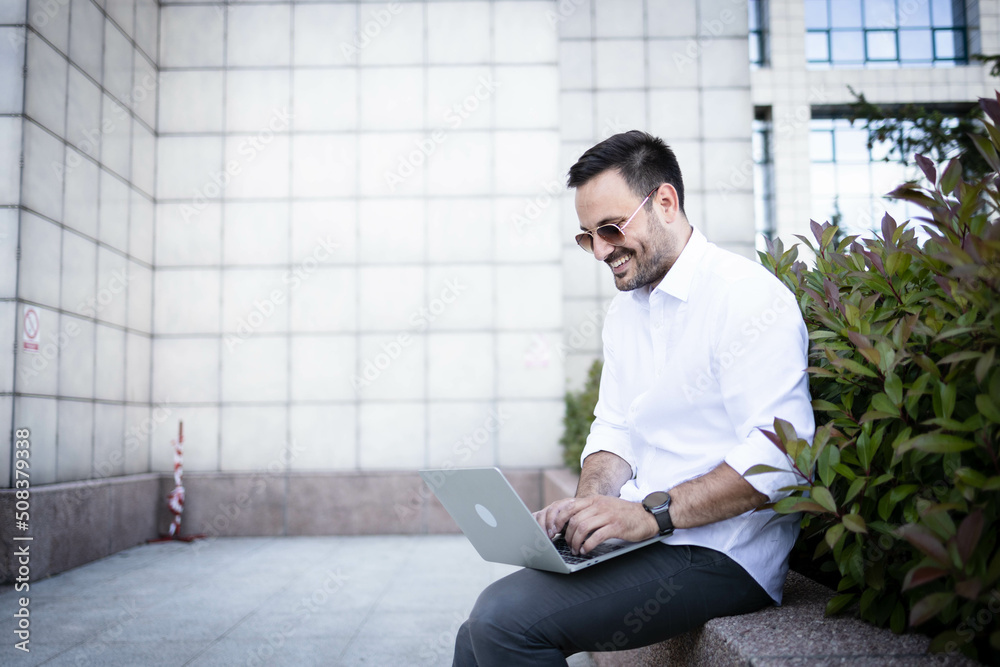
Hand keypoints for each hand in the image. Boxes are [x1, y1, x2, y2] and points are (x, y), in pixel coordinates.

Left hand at [533, 496, 658, 554]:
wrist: (646, 516)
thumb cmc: (623, 514)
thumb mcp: (604, 506)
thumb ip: (589, 511)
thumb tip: (570, 523)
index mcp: (594, 500)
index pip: (569, 507)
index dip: (558, 520)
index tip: (553, 531)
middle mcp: (599, 505)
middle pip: (574, 520)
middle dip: (567, 535)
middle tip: (567, 545)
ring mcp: (608, 515)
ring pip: (583, 528)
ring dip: (576, 542)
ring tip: (576, 550)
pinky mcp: (616, 526)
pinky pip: (596, 536)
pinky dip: (588, 545)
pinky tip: (586, 550)